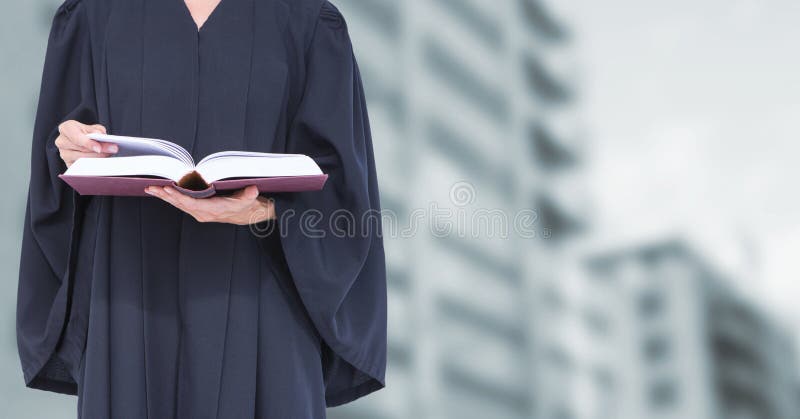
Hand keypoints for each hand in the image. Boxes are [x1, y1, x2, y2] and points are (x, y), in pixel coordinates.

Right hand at [55, 120, 116, 166]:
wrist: (83, 140)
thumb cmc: (88, 132)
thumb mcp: (93, 128)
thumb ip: (96, 130)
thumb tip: (100, 135)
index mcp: (66, 128)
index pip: (76, 136)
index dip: (88, 143)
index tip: (99, 148)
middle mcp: (62, 141)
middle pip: (81, 149)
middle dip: (99, 150)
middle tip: (113, 150)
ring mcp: (64, 154)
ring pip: (83, 159)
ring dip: (99, 158)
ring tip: (110, 155)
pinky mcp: (69, 164)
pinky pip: (82, 167)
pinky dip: (94, 165)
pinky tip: (103, 162)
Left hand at [145, 185, 275, 224]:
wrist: (248, 214)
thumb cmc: (247, 204)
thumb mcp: (250, 199)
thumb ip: (250, 195)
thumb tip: (253, 190)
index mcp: (214, 210)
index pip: (193, 203)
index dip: (180, 196)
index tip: (169, 189)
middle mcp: (204, 213)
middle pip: (181, 204)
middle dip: (166, 196)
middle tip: (152, 187)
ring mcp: (200, 213)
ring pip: (179, 204)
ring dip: (165, 197)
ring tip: (151, 189)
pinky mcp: (198, 210)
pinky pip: (182, 204)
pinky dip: (171, 198)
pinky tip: (162, 193)